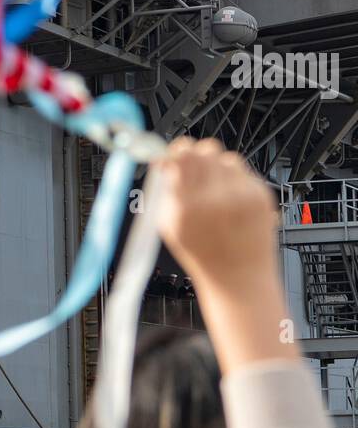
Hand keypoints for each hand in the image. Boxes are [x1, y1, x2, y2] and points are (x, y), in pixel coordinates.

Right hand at [157, 139, 277, 293]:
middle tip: (193, 171)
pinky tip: (230, 200)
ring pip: (226, 157)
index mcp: (187, 208)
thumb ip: (166, 192)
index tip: (173, 154)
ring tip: (214, 191)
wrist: (240, 278)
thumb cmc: (204, 255)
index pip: (182, 156)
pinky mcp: (260, 196)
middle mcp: (216, 199)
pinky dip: (234, 180)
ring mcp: (242, 196)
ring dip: (216, 167)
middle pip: (205, 149)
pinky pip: (243, 172)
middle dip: (196, 156)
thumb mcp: (170, 226)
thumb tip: (166, 161)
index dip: (176, 151)